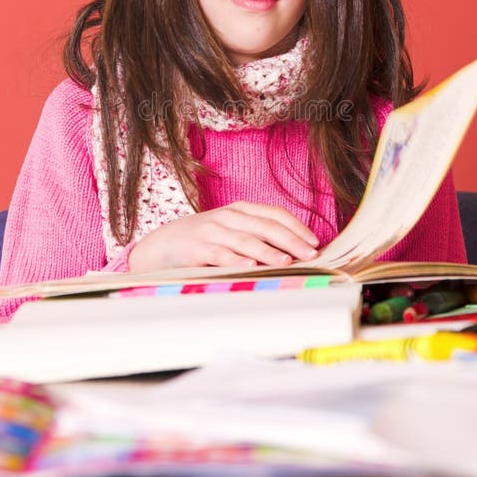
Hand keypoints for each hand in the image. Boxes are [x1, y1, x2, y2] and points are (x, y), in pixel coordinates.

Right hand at [127, 201, 319, 271]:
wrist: (161, 245)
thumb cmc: (202, 239)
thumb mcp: (229, 230)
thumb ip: (255, 234)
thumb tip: (292, 250)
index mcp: (240, 210)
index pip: (274, 214)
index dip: (296, 226)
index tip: (315, 241)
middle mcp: (228, 217)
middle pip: (266, 226)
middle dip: (291, 240)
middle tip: (311, 254)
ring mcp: (212, 232)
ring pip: (246, 240)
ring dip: (269, 251)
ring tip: (288, 261)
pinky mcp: (197, 249)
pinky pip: (221, 254)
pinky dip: (237, 260)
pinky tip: (251, 266)